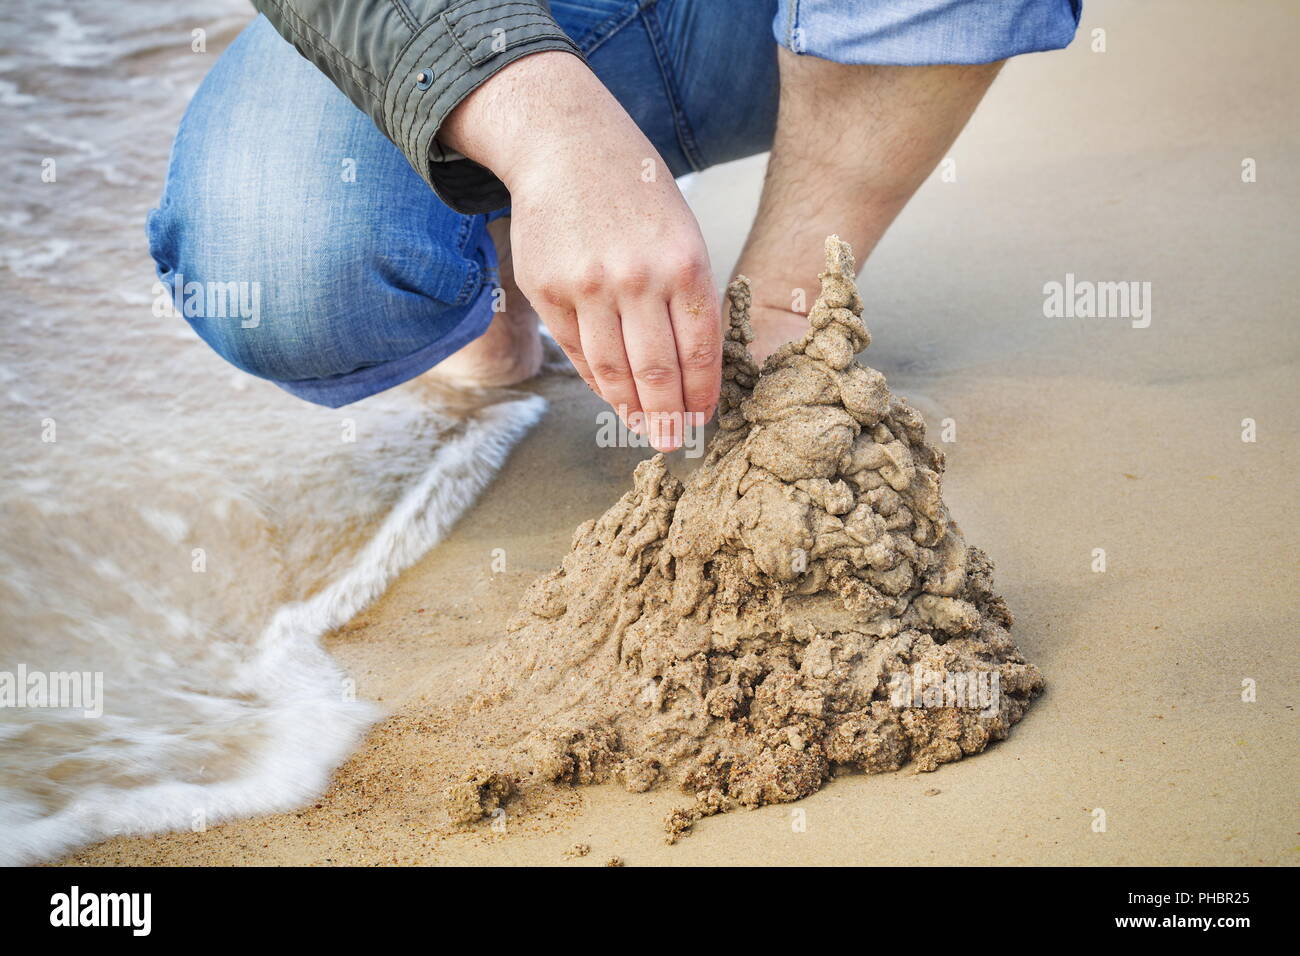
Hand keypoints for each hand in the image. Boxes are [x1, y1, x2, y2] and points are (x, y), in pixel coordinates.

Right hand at [442, 52, 720, 451]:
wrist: (566, 144)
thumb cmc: (634, 192)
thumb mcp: (681, 233)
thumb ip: (688, 297)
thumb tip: (688, 370)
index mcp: (685, 264)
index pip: (699, 352)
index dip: (701, 395)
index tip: (702, 419)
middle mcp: (637, 279)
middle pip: (657, 372)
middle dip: (669, 416)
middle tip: (674, 442)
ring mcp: (588, 287)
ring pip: (614, 371)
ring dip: (632, 409)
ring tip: (645, 429)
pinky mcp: (548, 290)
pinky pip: (578, 352)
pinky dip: (598, 380)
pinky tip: (612, 395)